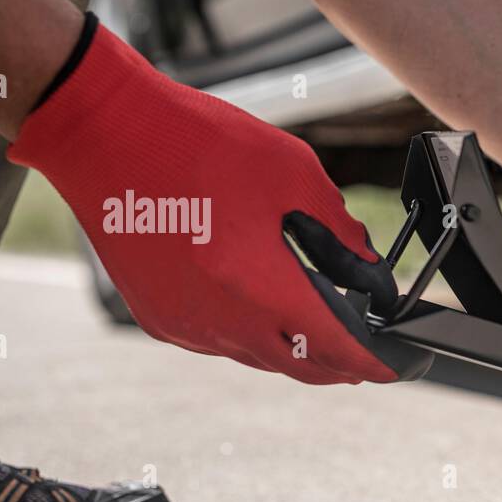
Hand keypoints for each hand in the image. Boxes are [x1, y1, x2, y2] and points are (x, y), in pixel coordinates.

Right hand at [8, 22, 430, 384]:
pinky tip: (265, 306)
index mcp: (260, 285)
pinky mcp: (159, 318)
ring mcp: (187, 324)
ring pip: (260, 356)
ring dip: (296, 347)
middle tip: (366, 356)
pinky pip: (222, 342)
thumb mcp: (293, 175)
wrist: (107, 134)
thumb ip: (341, 232)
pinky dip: (253, 332)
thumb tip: (370, 271)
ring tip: (322, 324)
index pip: (334, 345)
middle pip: (300, 365)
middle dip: (340, 365)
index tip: (394, 367)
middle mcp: (222, 319)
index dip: (371, 362)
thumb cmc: (201, 143)